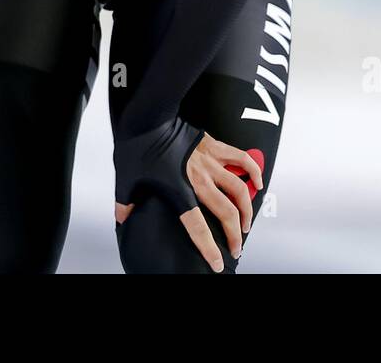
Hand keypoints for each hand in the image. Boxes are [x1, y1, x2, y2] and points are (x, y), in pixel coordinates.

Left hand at [114, 120, 263, 272]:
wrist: (147, 117)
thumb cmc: (136, 148)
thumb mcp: (125, 181)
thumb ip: (126, 204)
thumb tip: (122, 220)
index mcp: (179, 191)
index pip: (198, 227)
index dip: (210, 249)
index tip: (218, 264)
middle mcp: (199, 180)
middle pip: (226, 213)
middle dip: (235, 235)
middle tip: (237, 248)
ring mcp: (210, 162)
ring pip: (240, 189)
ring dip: (247, 210)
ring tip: (247, 223)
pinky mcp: (214, 145)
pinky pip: (240, 158)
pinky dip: (253, 170)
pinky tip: (258, 181)